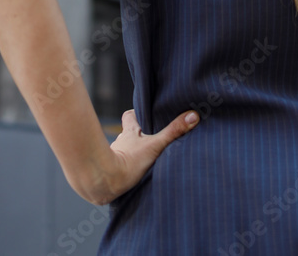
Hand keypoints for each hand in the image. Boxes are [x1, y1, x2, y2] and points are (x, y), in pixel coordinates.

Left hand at [72, 108, 199, 205]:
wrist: (104, 183)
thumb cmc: (127, 162)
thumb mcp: (154, 145)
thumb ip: (173, 132)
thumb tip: (193, 116)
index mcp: (129, 132)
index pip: (130, 116)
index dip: (137, 113)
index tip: (146, 114)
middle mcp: (120, 142)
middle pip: (129, 134)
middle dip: (139, 136)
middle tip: (152, 138)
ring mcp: (114, 157)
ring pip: (125, 151)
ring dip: (133, 153)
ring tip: (147, 159)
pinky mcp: (111, 172)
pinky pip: (121, 167)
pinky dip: (127, 169)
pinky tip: (136, 177)